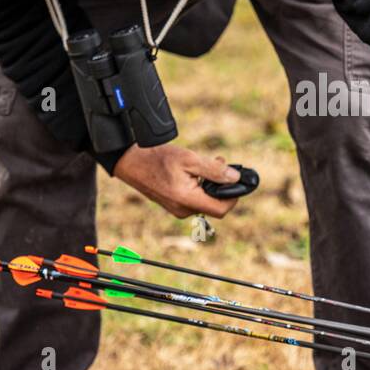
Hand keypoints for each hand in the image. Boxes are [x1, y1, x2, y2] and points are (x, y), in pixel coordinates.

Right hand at [113, 143, 240, 218]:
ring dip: (211, 184)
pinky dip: (200, 186)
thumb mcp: (189, 160)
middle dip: (222, 185)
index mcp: (187, 200)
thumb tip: (235, 178)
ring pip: (205, 200)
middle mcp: (183, 210)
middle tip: (221, 163)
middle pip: (214, 204)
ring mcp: (178, 209)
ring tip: (208, 163)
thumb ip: (214, 170)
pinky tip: (196, 171)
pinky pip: (194, 199)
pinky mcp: (174, 205)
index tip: (237, 179)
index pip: (221, 209)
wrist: (132, 163)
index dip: (234, 196)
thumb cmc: (158, 159)